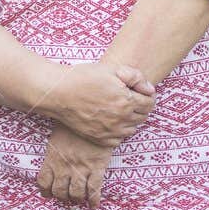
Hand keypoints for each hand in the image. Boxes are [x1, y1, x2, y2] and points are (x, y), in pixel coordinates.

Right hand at [35, 61, 154, 146]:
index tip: (141, 91)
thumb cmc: (84, 77)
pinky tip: (112, 120)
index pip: (149, 103)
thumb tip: (150, 89)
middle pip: (142, 117)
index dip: (148, 95)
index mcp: (126, 101)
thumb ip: (136, 77)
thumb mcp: (112, 69)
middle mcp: (121, 120)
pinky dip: (119, 131)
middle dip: (141, 107)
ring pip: (132, 129)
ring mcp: (110, 131)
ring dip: (131, 119)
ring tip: (121, 108)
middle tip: (131, 98)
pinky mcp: (98, 139)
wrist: (58, 93)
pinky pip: (118, 140)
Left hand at [37, 124, 113, 207]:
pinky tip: (93, 205)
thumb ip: (54, 145)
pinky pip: (94, 190)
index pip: (43, 182)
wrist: (94, 113)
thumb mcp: (57, 131)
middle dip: (62, 197)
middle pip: (59, 192)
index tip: (48, 193)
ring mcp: (81, 167)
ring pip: (75, 194)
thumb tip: (51, 146)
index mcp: (52, 157)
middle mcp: (64, 166)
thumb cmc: (74, 120)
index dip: (45, 191)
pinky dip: (93, 200)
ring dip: (76, 199)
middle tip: (66, 196)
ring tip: (79, 197)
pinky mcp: (97, 167)